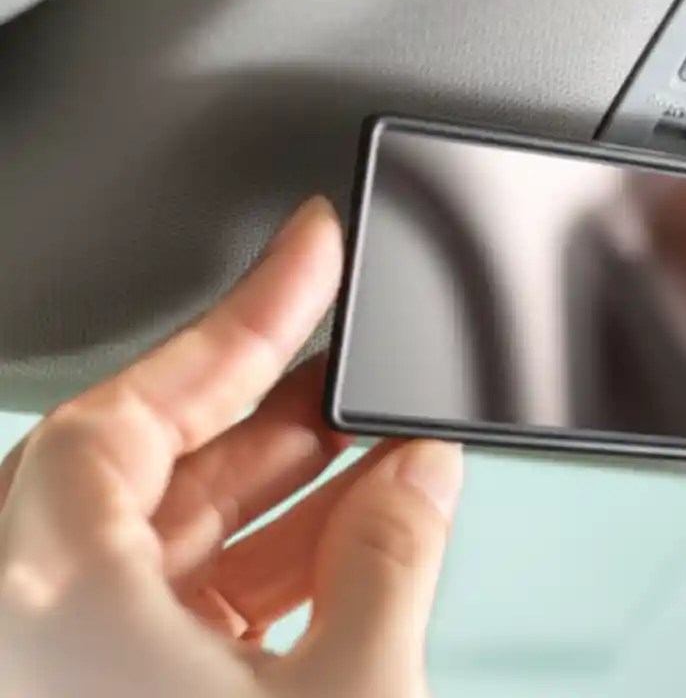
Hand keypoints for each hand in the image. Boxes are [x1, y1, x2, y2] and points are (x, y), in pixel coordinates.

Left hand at [0, 197, 462, 697]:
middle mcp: (34, 630)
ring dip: (294, 481)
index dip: (236, 323)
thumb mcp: (351, 693)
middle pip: (149, 457)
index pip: (123, 413)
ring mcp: (71, 666)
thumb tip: (420, 476)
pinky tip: (366, 528)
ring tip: (391, 444)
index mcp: (49, 610)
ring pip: (174, 528)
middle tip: (353, 347)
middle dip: (275, 399)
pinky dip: (281, 556)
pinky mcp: (116, 696)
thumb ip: (391, 561)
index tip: (305, 259)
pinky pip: (189, 595)